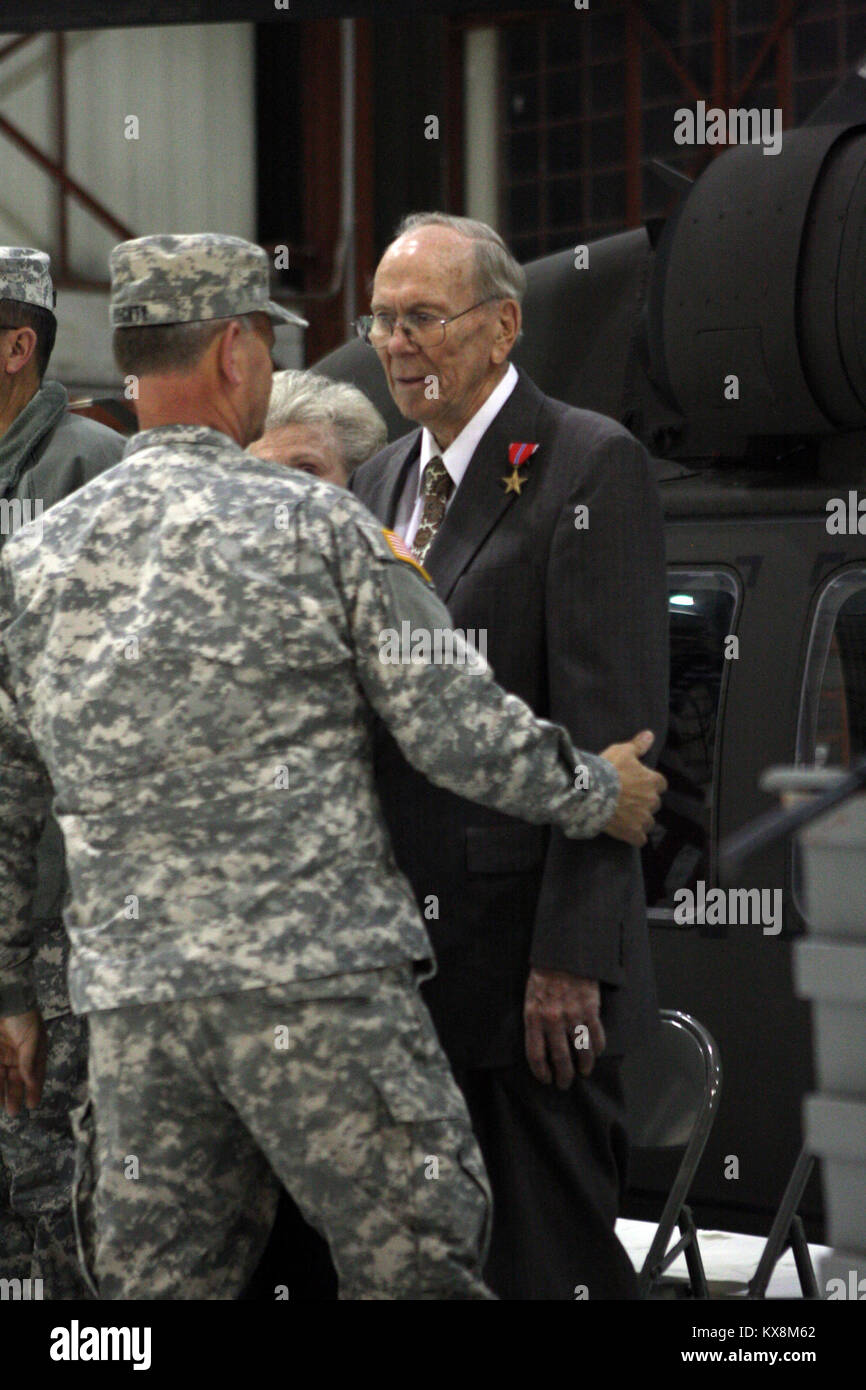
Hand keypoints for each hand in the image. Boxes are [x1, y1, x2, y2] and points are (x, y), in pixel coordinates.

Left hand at [0, 1009, 46, 1116]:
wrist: (8, 999)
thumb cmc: (24, 1017)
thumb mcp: (32, 1038)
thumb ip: (30, 1061)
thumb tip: (31, 1082)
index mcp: (33, 1052)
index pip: (35, 1074)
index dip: (34, 1090)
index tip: (33, 1105)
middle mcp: (19, 1056)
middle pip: (17, 1079)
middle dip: (15, 1095)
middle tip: (14, 1112)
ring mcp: (4, 1054)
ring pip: (2, 1078)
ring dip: (1, 1092)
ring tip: (2, 1107)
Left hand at [524, 968, 604, 1087]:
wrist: (562, 954)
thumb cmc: (543, 976)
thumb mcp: (529, 999)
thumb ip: (534, 1021)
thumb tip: (540, 1045)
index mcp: (534, 1017)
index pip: (535, 1054)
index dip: (541, 1071)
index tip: (545, 1079)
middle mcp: (553, 1020)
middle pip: (560, 1058)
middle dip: (563, 1075)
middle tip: (564, 1084)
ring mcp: (573, 1015)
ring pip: (580, 1050)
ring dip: (583, 1065)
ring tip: (584, 1071)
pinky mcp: (590, 1009)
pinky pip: (596, 1035)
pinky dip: (597, 1047)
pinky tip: (596, 1053)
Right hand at [601, 729, 666, 845]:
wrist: (592, 793)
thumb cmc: (607, 770)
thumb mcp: (622, 751)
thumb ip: (638, 745)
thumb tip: (650, 735)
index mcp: (652, 781)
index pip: (660, 784)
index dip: (649, 784)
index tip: (638, 783)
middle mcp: (652, 801)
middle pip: (653, 803)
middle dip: (643, 802)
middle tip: (627, 798)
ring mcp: (643, 818)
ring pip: (648, 822)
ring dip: (639, 819)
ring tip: (624, 815)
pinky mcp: (633, 833)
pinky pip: (639, 839)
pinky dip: (634, 836)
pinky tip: (625, 832)